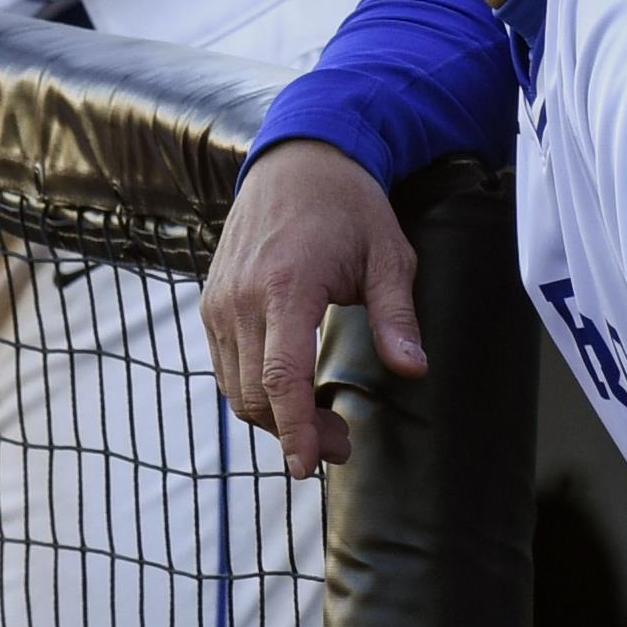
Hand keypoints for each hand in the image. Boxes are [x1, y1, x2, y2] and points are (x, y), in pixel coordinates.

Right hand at [202, 140, 419, 478]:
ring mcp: (220, 301)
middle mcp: (242, 298)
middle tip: (342, 444)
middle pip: (255, 394)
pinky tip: (292, 392)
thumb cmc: (347, 206)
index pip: (281, 378)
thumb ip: (397, 317)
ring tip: (322, 425)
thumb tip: (413, 369)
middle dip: (295, 432)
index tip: (306, 466)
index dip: (294, 429)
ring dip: (275, 417)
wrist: (296, 160)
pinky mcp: (212, 303)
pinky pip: (227, 365)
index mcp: (286, 287)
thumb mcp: (388, 256)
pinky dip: (256, 391)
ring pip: (236, 387)